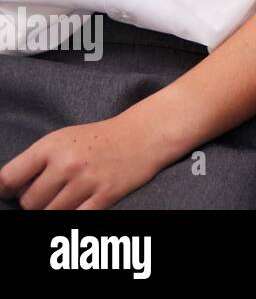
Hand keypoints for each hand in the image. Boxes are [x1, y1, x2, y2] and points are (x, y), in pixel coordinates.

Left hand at [0, 113, 167, 209]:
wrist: (143, 134)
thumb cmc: (100, 138)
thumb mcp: (64, 139)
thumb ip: (38, 161)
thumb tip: (13, 190)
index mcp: (51, 146)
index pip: (8, 179)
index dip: (8, 190)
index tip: (14, 192)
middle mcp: (66, 164)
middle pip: (29, 202)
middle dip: (36, 202)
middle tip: (51, 193)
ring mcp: (86, 181)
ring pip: (50, 214)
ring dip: (55, 210)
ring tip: (66, 198)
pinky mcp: (105, 195)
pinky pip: (76, 218)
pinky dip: (73, 215)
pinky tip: (79, 205)